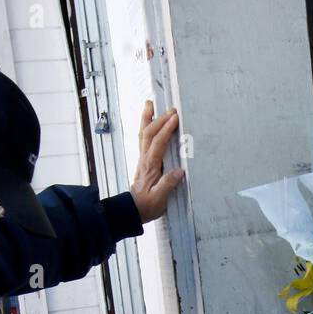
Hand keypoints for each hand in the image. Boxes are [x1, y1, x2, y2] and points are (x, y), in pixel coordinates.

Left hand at [128, 101, 185, 222]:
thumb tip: (179, 171)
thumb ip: (168, 184)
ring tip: (150, 104)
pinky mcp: (143, 160)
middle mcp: (145, 159)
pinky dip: (145, 127)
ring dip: (147, 118)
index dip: (166, 129)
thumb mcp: (159, 199)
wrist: (133, 210)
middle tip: (172, 109)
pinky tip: (148, 120)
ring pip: (143, 133)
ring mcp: (143, 158)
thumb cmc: (147, 205)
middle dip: (160, 119)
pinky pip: (143, 139)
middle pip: (150, 133)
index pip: (158, 143)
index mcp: (150, 166)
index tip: (175, 118)